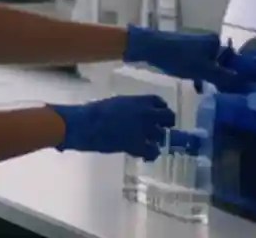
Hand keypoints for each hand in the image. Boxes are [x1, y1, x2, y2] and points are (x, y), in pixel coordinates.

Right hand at [50, 95, 175, 159]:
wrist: (85, 125)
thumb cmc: (94, 112)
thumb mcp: (115, 104)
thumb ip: (129, 108)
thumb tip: (133, 114)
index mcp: (138, 100)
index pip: (160, 103)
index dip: (160, 110)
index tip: (157, 116)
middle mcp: (145, 113)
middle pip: (169, 117)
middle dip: (166, 124)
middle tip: (158, 131)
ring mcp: (144, 129)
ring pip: (163, 136)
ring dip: (157, 140)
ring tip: (148, 145)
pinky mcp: (139, 145)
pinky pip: (154, 152)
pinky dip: (150, 154)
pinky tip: (143, 154)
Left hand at [124, 26, 250, 92]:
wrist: (149, 47)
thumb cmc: (179, 58)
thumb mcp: (204, 71)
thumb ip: (224, 77)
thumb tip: (243, 83)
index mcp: (215, 41)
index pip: (232, 59)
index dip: (234, 74)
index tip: (233, 88)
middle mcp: (207, 39)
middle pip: (220, 61)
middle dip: (220, 76)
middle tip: (219, 91)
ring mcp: (194, 42)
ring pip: (207, 62)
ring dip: (208, 76)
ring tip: (205, 89)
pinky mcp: (183, 47)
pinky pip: (196, 61)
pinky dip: (197, 72)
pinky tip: (195, 84)